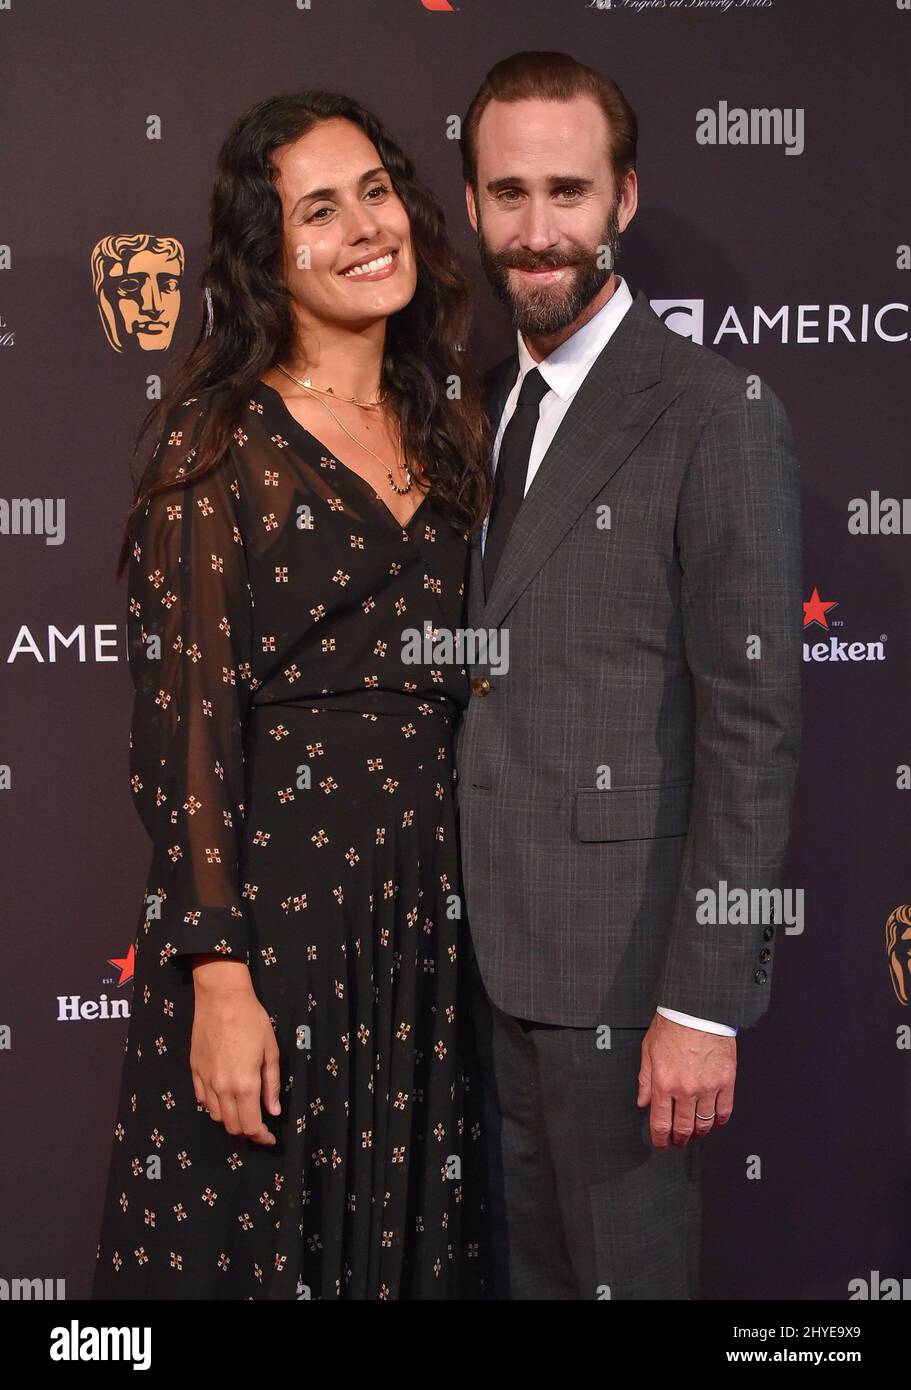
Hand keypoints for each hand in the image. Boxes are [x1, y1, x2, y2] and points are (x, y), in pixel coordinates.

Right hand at [189, 958, 280, 1146]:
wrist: (221, 999)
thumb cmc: (251, 1020)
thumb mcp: (270, 1051)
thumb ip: (272, 1084)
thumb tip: (273, 1111)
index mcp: (244, 1084)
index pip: (250, 1125)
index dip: (261, 1136)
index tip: (270, 1138)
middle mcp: (222, 1088)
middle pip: (232, 1126)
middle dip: (248, 1131)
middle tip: (260, 1126)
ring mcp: (205, 1081)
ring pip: (216, 1116)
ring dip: (231, 1120)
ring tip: (244, 1111)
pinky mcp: (195, 1072)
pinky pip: (203, 1101)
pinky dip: (216, 1107)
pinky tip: (226, 1098)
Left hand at [637, 1011, 735, 1148]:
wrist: (697, 1010)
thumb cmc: (672, 1025)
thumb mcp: (648, 1051)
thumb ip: (645, 1080)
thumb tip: (643, 1102)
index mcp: (664, 1083)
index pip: (661, 1123)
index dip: (661, 1140)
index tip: (662, 1144)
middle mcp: (686, 1089)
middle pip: (684, 1128)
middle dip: (679, 1139)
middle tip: (678, 1141)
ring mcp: (708, 1087)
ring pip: (704, 1123)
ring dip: (699, 1133)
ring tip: (696, 1133)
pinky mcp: (726, 1081)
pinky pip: (724, 1110)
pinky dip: (719, 1120)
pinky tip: (714, 1121)